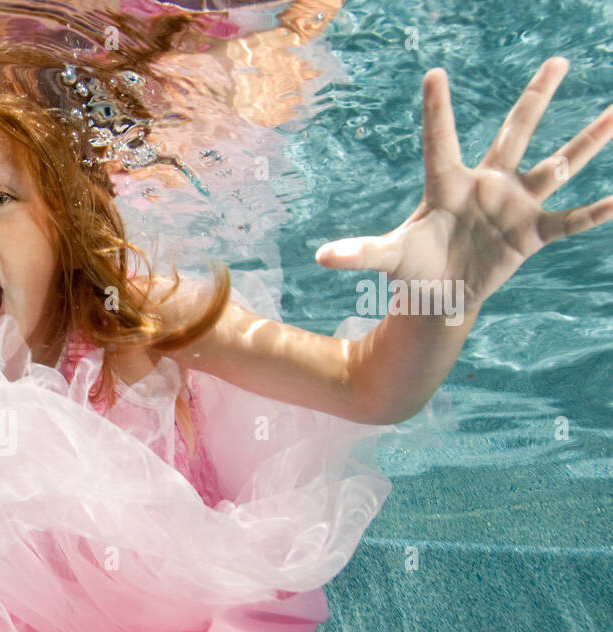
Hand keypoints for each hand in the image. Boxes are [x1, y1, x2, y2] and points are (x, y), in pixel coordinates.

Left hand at [314, 58, 612, 316]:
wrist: (439, 295)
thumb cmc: (412, 268)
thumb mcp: (387, 258)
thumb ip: (360, 253)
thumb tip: (321, 258)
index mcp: (447, 185)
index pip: (439, 142)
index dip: (436, 112)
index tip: (432, 74)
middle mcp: (486, 185)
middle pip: (515, 133)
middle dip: (537, 98)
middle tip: (558, 61)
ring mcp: (514, 205)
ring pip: (557, 165)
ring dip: (589, 141)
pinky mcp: (532, 233)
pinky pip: (570, 220)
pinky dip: (596, 212)